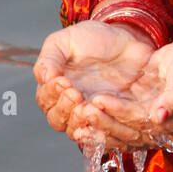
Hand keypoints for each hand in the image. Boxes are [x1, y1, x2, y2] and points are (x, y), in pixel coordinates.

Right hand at [33, 19, 154, 142]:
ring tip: (87, 106)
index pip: (45, 99)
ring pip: (76, 130)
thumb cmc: (95, 39)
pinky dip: (98, 131)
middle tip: (75, 93)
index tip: (63, 81)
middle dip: (64, 109)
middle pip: (57, 119)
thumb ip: (51, 57)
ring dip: (78, 121)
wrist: (129, 41)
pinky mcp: (111, 117)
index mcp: (56, 86)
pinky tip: (101, 120)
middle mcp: (71, 104)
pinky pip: (101, 133)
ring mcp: (91, 113)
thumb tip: (43, 77)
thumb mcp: (69, 41)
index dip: (51, 93)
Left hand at [70, 32, 172, 152]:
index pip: (145, 122)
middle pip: (131, 134)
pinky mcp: (143, 123)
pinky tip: (82, 125)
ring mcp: (155, 130)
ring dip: (99, 130)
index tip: (99, 100)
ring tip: (77, 120)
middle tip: (82, 110)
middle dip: (105, 123)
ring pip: (123, 137)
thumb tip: (160, 116)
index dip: (121, 113)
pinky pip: (121, 132)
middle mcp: (168, 132)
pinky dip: (102, 130)